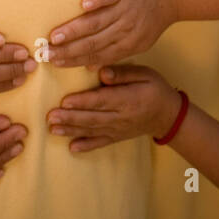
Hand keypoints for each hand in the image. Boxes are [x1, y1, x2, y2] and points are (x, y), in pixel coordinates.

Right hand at [47, 0, 177, 67]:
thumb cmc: (150, 18)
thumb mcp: (138, 42)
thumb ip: (114, 53)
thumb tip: (90, 68)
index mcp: (127, 44)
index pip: (96, 55)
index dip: (74, 60)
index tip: (54, 63)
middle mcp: (125, 29)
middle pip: (93, 42)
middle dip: (68, 49)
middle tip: (47, 53)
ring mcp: (125, 8)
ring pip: (98, 22)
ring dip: (76, 29)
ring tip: (55, 35)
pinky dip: (99, 0)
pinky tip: (84, 4)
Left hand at [47, 65, 180, 152]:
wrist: (168, 115)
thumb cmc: (155, 89)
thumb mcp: (145, 74)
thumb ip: (123, 73)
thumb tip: (101, 71)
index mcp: (128, 99)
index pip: (102, 100)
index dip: (83, 101)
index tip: (65, 101)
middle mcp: (121, 117)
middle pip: (93, 118)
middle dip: (70, 118)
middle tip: (51, 117)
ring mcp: (118, 129)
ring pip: (92, 130)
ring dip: (71, 130)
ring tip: (53, 128)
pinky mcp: (117, 137)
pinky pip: (100, 143)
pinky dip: (86, 146)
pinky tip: (72, 147)